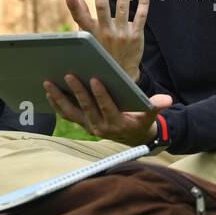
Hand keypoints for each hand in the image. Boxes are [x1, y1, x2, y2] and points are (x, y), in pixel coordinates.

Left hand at [44, 74, 172, 145]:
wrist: (133, 140)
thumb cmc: (141, 123)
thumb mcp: (150, 117)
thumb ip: (156, 107)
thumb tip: (167, 100)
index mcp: (117, 123)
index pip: (107, 107)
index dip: (101, 94)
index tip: (95, 79)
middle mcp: (100, 127)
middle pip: (86, 108)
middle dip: (77, 91)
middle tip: (69, 74)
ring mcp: (89, 126)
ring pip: (71, 112)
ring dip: (59, 98)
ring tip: (49, 82)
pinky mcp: (81, 124)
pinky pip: (66, 114)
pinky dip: (56, 103)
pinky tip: (48, 91)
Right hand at [66, 0, 148, 79]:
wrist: (121, 75)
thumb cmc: (101, 50)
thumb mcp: (88, 36)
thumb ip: (81, 16)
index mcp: (91, 35)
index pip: (81, 18)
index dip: (76, 6)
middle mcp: (105, 33)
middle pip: (103, 7)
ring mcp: (122, 34)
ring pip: (123, 7)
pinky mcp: (136, 36)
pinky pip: (141, 15)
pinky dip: (143, 2)